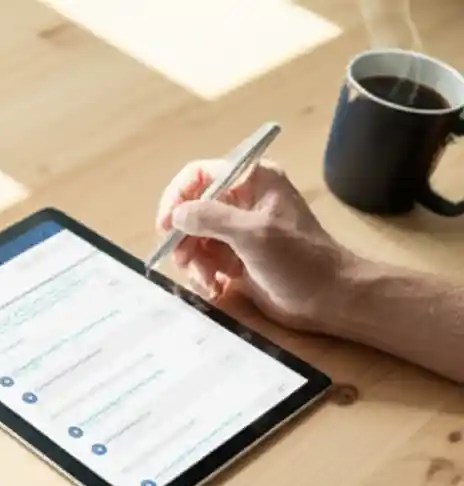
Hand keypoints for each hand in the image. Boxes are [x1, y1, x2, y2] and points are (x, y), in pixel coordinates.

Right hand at [155, 159, 359, 331]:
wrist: (329, 298)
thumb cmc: (300, 260)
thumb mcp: (254, 234)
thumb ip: (212, 219)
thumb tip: (176, 216)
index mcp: (251, 180)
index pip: (198, 175)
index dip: (177, 197)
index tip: (167, 227)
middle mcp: (241, 200)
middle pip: (190, 210)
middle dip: (184, 238)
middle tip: (183, 261)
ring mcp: (237, 230)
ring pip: (193, 238)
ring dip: (192, 261)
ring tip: (206, 281)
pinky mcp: (235, 257)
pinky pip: (203, 259)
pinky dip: (202, 274)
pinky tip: (214, 288)